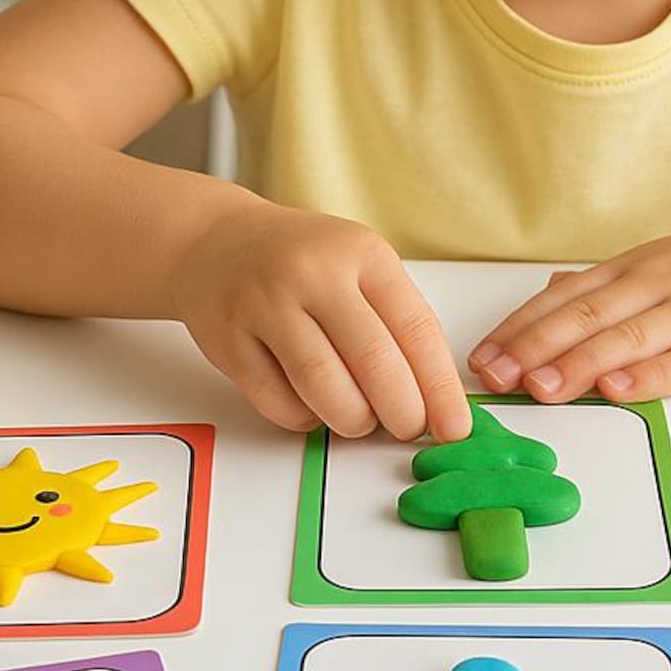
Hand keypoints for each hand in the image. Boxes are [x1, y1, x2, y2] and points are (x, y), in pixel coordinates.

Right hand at [171, 197, 472, 440]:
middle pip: (373, 362)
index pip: (415, 328)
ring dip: (353, 420)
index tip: (454, 425)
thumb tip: (437, 397)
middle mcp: (314, 273)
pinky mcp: (229, 340)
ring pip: (323, 386)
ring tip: (361, 421)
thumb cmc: (304, 260)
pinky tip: (314, 408)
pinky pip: (277, 402)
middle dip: (402, 411)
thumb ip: (396, 321)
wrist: (216, 241)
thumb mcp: (360, 264)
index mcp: (362, 253)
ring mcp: (266, 305)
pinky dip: (305, 419)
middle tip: (408, 429)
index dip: (439, 386)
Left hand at [465, 201, 670, 403]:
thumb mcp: (662, 261)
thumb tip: (550, 288)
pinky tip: (620, 390)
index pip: (562, 298)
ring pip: (627, 337)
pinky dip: (651, 375)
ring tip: (539, 387)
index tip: (479, 358)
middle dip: (533, 347)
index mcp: (633, 269)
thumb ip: (607, 282)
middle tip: (491, 376)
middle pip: (584, 316)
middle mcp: (655, 284)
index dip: (518, 328)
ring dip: (579, 363)